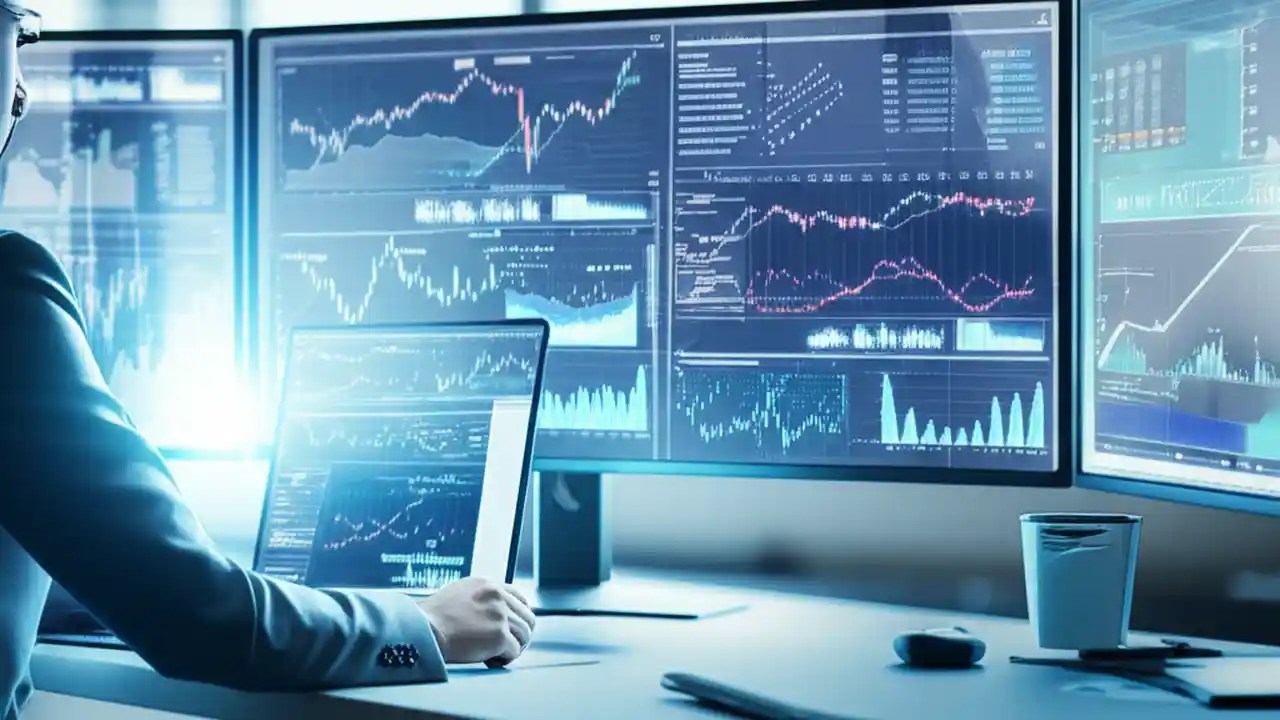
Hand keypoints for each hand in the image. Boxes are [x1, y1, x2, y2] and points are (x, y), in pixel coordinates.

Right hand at [417, 578, 535, 665]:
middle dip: (520, 634)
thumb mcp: (460, 594)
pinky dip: (505, 659)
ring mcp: (500, 615)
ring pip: (524, 636)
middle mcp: (498, 596)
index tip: (512, 628)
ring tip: (496, 654)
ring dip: (513, 647)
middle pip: (527, 618)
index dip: (519, 616)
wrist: (424, 629)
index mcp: (489, 584)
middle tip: (507, 646)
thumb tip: (494, 613)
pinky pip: (514, 651)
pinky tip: (491, 660)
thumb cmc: (434, 617)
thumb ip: (481, 599)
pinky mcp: (499, 636)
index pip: (520, 598)